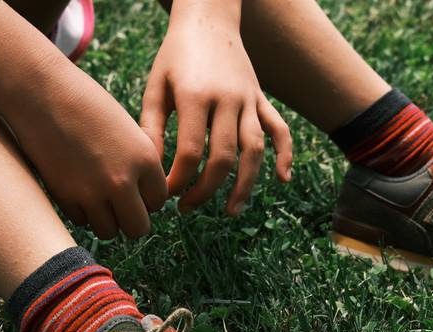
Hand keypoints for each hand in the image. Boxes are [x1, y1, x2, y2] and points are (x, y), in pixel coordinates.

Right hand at [2, 62, 167, 239]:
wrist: (43, 94)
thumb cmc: (86, 105)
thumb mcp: (127, 129)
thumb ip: (140, 162)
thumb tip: (146, 198)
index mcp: (145, 158)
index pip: (158, 201)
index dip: (147, 196)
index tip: (135, 186)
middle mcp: (122, 180)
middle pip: (137, 228)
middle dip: (131, 219)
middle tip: (119, 204)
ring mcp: (92, 192)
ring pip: (109, 232)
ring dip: (105, 220)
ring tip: (97, 198)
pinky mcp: (65, 198)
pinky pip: (81, 222)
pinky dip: (81, 212)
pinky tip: (76, 188)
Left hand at [139, 12, 292, 215]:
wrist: (208, 18)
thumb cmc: (174, 55)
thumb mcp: (155, 86)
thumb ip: (150, 127)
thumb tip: (147, 168)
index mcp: (196, 96)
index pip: (190, 152)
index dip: (178, 180)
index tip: (164, 195)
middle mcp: (227, 99)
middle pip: (223, 157)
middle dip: (205, 190)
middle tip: (186, 208)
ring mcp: (248, 99)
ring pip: (254, 150)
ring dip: (245, 185)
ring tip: (231, 212)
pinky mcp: (260, 98)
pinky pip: (279, 128)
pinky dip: (285, 154)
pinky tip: (283, 179)